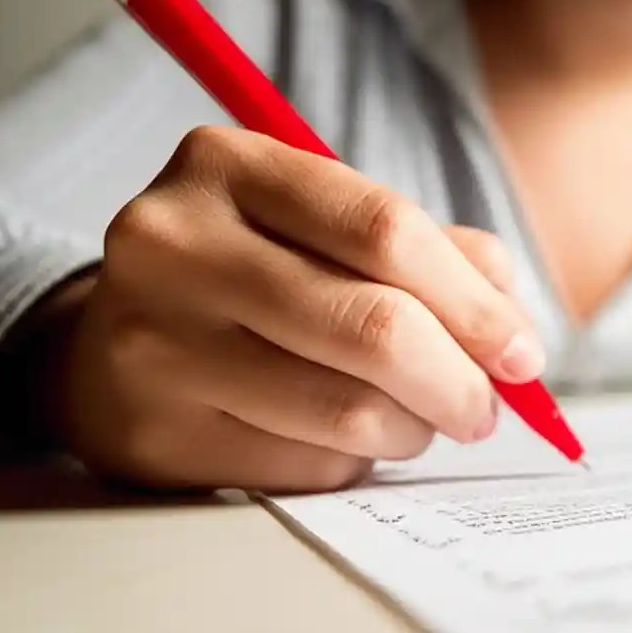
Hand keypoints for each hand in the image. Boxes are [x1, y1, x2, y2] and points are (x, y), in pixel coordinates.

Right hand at [44, 126, 539, 491]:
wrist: (109, 344)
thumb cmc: (250, 273)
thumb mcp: (324, 225)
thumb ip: (431, 253)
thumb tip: (512, 325)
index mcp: (227, 166)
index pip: (386, 230)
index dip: (475, 304)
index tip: (523, 354)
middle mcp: (175, 245)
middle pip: (374, 326)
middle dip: (459, 380)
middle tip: (486, 407)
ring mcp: (155, 344)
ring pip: (347, 410)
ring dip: (413, 428)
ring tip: (420, 419)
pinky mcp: (156, 435)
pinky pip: (306, 467)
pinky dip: (354, 460)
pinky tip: (343, 438)